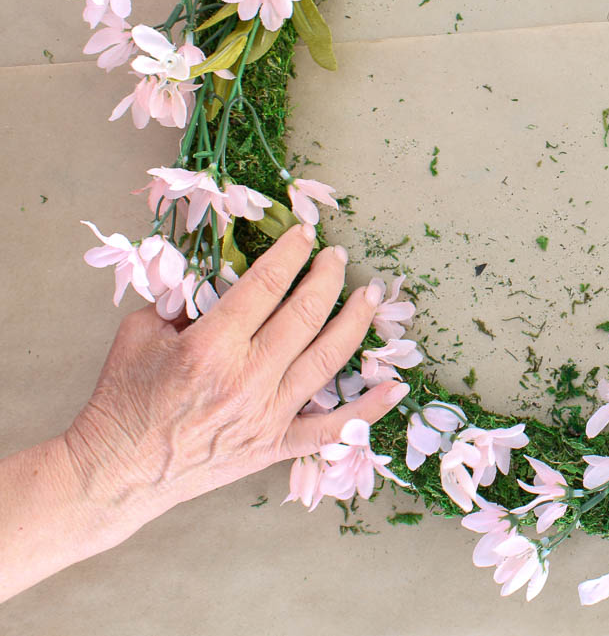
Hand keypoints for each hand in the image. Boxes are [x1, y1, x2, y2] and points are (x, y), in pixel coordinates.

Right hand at [61, 224, 403, 529]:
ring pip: (327, 361)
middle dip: (328, 278)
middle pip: (305, 315)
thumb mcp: (140, 334)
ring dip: (356, 323)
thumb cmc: (122, 400)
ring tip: (371, 295)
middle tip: (338, 256)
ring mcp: (266, 415)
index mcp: (211, 346)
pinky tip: (396, 388)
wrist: (114, 473)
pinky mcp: (274, 445)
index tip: (305, 232)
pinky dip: (368, 409)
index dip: (291, 252)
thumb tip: (220, 273)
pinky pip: (331, 428)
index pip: (266, 285)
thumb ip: (182, 299)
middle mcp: (247, 379)